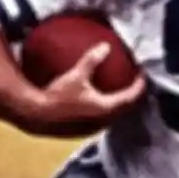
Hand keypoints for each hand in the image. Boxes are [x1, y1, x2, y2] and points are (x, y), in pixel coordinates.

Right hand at [27, 43, 146, 135]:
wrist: (36, 116)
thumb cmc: (57, 96)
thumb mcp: (76, 75)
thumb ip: (92, 60)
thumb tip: (105, 46)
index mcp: (107, 108)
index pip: (131, 97)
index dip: (140, 85)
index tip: (142, 75)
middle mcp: (104, 121)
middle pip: (126, 109)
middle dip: (132, 96)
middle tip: (134, 83)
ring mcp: (94, 128)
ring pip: (114, 116)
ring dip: (119, 104)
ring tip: (119, 91)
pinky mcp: (83, 131)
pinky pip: (101, 118)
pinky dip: (105, 108)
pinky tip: (96, 100)